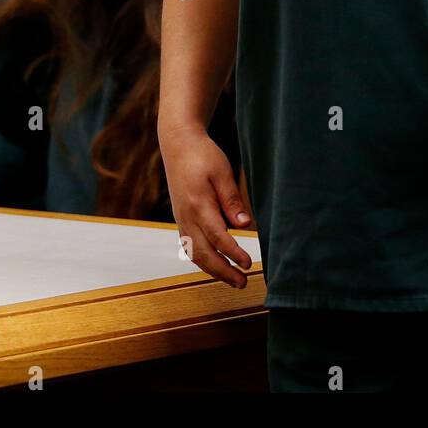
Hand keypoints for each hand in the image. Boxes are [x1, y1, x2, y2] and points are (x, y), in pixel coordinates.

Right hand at [160, 125, 253, 288]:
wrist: (178, 144)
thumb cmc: (203, 155)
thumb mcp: (222, 173)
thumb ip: (232, 201)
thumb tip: (244, 226)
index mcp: (198, 204)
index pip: (218, 237)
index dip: (234, 254)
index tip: (249, 264)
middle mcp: (186, 216)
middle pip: (204, 253)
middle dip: (223, 271)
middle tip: (243, 282)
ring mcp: (180, 219)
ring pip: (194, 253)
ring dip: (213, 270)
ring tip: (233, 279)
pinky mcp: (180, 218)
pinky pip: (189, 245)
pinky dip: (203, 259)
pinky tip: (216, 265)